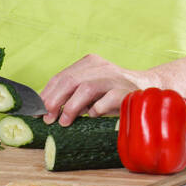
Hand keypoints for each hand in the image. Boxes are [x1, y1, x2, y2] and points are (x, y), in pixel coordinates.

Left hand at [40, 54, 157, 125]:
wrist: (148, 89)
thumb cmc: (114, 93)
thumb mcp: (92, 89)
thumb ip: (73, 93)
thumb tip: (47, 109)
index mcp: (90, 63)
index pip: (61, 76)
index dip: (47, 94)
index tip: (37, 110)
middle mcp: (101, 67)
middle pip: (70, 81)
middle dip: (55, 101)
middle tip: (47, 118)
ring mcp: (114, 78)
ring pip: (86, 88)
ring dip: (71, 107)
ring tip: (64, 122)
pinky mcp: (125, 92)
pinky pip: (106, 101)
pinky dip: (96, 110)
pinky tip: (93, 116)